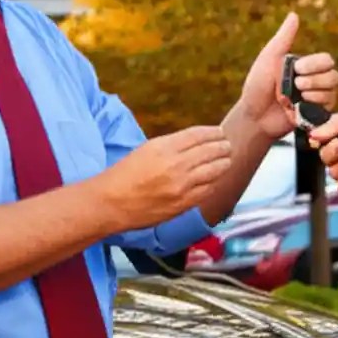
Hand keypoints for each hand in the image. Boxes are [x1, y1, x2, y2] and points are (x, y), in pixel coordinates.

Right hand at [96, 126, 231, 230]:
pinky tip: (215, 179)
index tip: (219, 132)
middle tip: (227, 146)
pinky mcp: (182, 204)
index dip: (212, 133)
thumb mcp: (147, 150)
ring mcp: (181, 185)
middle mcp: (175, 164)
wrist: (110, 203)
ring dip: (223, 164)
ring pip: (214, 171)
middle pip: (210, 151)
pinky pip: (207, 190)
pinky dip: (213, 182)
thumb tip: (197, 143)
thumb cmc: (124, 175)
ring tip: (227, 160)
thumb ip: (172, 145)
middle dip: (222, 147)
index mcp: (164, 147)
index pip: (198, 135)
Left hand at [238, 12, 337, 137]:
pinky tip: (301, 107)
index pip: (326, 60)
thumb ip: (284, 38)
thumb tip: (294, 14)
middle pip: (334, 75)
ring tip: (297, 97)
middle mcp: (314, 82)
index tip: (297, 68)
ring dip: (315, 92)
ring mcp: (316, 99)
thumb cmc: (257, 86)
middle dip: (316, 79)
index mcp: (305, 67)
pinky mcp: (316, 115)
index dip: (315, 64)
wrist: (253, 116)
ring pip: (332, 91)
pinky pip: (328, 108)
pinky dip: (316, 105)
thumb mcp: (269, 58)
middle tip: (297, 83)